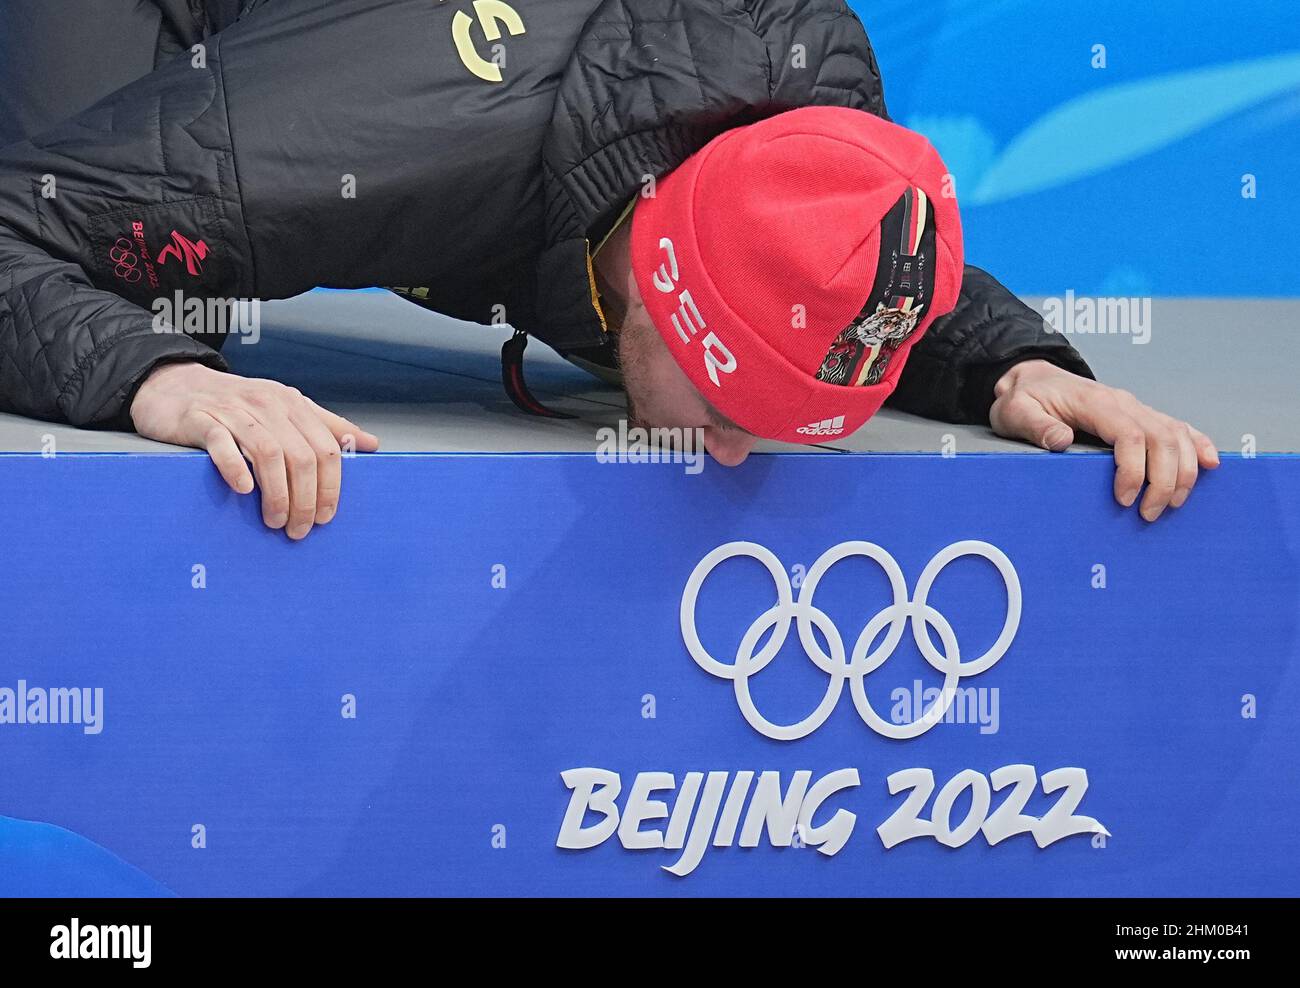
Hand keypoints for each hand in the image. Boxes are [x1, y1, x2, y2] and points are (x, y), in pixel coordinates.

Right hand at [130, 361, 379, 537]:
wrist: (174, 385)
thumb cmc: (237, 405)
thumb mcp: (287, 409)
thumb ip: (327, 426)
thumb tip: (371, 444)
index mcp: (292, 404)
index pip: (325, 448)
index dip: (331, 486)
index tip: (327, 516)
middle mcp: (267, 403)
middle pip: (300, 456)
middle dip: (305, 499)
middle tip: (299, 528)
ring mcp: (233, 410)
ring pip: (267, 453)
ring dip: (276, 493)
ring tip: (274, 521)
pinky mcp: (201, 419)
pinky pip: (222, 443)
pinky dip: (235, 467)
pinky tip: (243, 490)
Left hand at [989, 360, 1218, 521]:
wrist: (1031, 378)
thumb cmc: (1024, 397)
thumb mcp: (1015, 411)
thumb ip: (1035, 426)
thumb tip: (1060, 441)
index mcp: (1095, 402)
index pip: (1130, 434)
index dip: (1134, 469)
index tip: (1124, 500)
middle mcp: (1123, 402)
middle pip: (1162, 438)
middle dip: (1163, 480)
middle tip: (1149, 514)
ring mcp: (1135, 408)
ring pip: (1177, 434)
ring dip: (1183, 471)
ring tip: (1172, 504)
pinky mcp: (1140, 416)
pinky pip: (1178, 428)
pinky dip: (1197, 446)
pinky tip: (1209, 465)